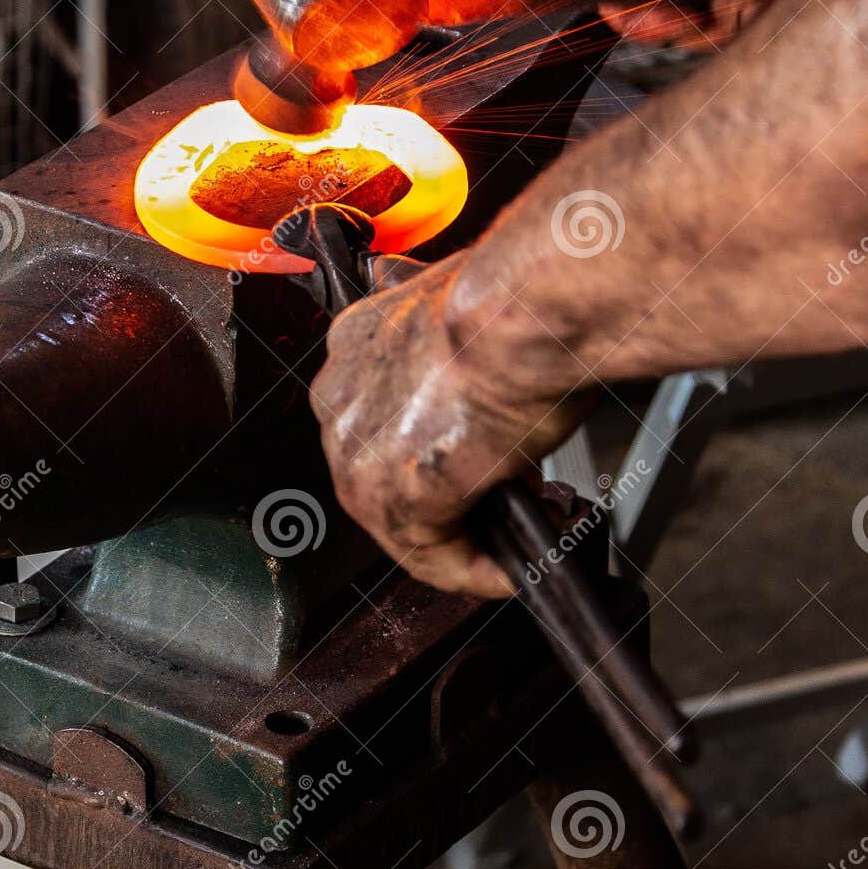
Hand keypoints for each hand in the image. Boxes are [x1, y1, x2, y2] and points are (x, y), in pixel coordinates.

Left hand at [309, 256, 589, 597]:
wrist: (521, 306)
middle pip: (388, 472)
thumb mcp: (479, 309)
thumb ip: (465, 343)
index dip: (442, 444)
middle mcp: (343, 394)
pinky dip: (475, 572)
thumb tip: (487, 368)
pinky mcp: (389, 498)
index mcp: (360, 341)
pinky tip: (513, 567)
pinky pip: (430, 556)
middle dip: (454, 496)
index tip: (492, 456)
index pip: (387, 416)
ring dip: (467, 539)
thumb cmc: (516, 296)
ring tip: (524, 537)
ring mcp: (357, 449)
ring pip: (403, 521)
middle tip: (519, 496)